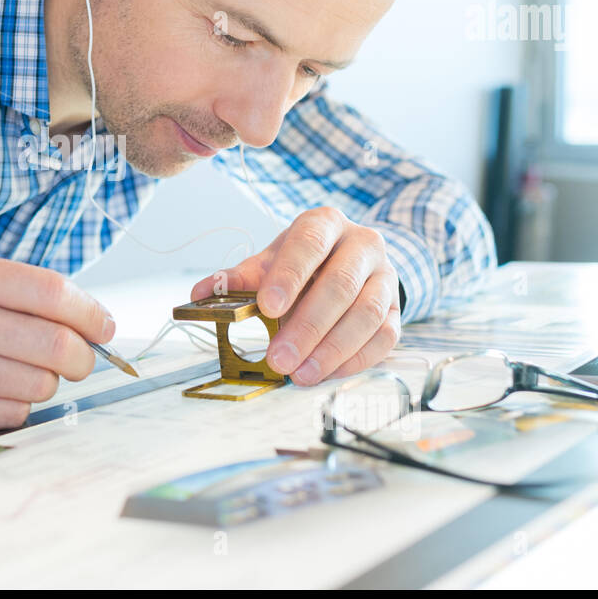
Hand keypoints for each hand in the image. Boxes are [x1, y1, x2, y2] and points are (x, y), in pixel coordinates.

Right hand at [0, 254, 114, 431]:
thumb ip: (25, 294)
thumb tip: (96, 325)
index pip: (53, 292)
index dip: (92, 312)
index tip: (105, 327)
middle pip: (59, 344)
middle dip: (83, 356)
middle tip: (79, 358)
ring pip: (42, 384)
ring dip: (44, 382)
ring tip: (18, 370)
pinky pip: (16, 413)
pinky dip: (17, 405)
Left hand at [189, 206, 400, 385]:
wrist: (351, 260)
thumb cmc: (304, 262)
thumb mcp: (271, 260)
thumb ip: (240, 277)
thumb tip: (199, 294)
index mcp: (324, 224)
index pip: (308, 244)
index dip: (289, 276)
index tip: (268, 307)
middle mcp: (362, 244)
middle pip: (340, 284)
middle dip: (307, 326)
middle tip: (278, 358)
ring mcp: (385, 276)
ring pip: (367, 313)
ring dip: (331, 349)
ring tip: (300, 373)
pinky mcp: (398, 308)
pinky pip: (385, 337)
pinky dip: (355, 359)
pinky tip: (327, 372)